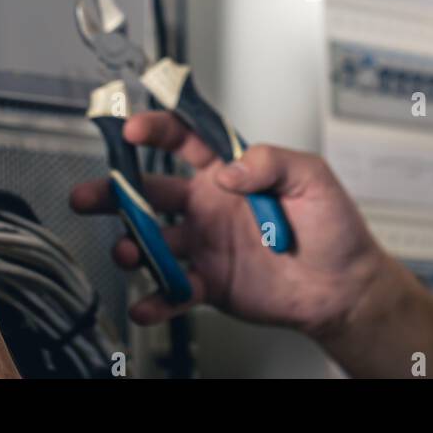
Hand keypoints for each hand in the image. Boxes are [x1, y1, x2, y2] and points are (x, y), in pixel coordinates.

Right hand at [69, 111, 393, 340]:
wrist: (343, 285)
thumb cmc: (332, 226)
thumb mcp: (311, 177)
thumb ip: (271, 162)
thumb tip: (230, 170)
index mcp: (228, 171)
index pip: (184, 140)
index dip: (156, 129)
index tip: (133, 127)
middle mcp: (208, 206)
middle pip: (150, 192)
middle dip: (114, 191)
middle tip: (89, 194)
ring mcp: (205, 245)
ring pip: (153, 242)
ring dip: (132, 245)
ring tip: (128, 251)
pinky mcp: (210, 284)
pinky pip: (174, 291)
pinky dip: (156, 300)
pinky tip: (146, 304)